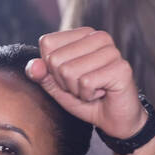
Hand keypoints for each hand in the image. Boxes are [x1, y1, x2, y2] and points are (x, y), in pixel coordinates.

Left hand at [28, 28, 147, 138]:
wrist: (114, 120)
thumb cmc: (86, 100)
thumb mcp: (58, 88)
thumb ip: (43, 75)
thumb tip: (33, 66)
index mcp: (82, 34)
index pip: (47, 43)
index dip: (51, 68)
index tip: (70, 77)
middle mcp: (99, 37)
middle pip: (56, 59)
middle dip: (64, 82)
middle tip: (83, 86)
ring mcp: (111, 51)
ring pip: (69, 71)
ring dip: (77, 90)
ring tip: (93, 90)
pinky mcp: (120, 67)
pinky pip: (86, 82)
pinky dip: (89, 95)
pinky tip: (102, 93)